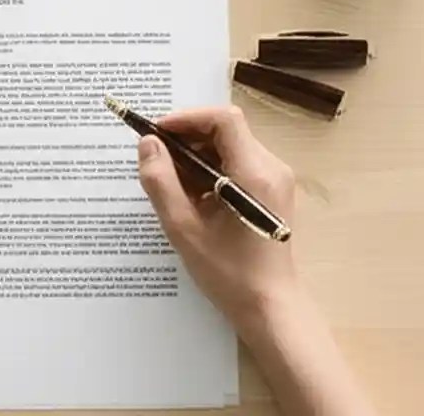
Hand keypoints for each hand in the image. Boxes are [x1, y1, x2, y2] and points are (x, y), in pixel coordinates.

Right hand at [135, 106, 298, 331]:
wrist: (269, 305)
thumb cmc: (229, 273)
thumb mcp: (184, 228)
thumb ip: (161, 182)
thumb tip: (148, 144)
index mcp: (254, 173)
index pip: (223, 120)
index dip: (187, 118)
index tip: (157, 133)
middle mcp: (271, 168)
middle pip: (227, 131)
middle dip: (188, 137)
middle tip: (157, 158)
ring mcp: (275, 179)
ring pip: (231, 146)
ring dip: (198, 155)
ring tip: (171, 182)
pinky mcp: (272, 191)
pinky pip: (238, 164)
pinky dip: (212, 169)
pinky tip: (192, 196)